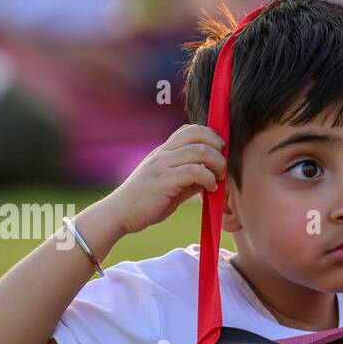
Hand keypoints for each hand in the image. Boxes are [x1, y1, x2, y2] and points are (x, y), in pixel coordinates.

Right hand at [101, 124, 226, 236]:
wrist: (119, 213)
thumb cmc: (145, 202)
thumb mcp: (171, 185)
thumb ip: (189, 178)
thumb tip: (211, 177)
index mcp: (164, 151)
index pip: (190, 129)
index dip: (210, 136)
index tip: (220, 154)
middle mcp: (163, 153)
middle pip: (197, 134)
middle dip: (218, 147)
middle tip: (222, 166)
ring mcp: (162, 165)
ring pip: (199, 151)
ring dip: (217, 164)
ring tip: (218, 179)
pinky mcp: (163, 181)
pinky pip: (194, 171)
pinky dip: (208, 179)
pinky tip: (210, 189)